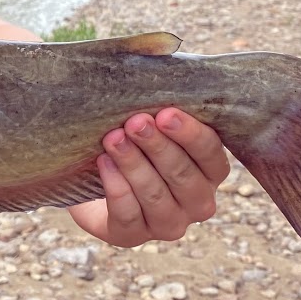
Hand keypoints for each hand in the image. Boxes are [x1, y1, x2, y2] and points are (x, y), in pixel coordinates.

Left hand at [68, 108, 228, 246]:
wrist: (90, 175)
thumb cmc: (131, 140)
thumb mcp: (150, 121)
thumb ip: (161, 105)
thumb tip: (159, 63)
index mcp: (210, 171)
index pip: (210, 153)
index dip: (189, 134)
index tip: (165, 113)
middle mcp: (197, 202)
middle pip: (183, 175)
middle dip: (157, 146)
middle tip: (135, 122)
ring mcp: (168, 224)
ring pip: (156, 196)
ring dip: (134, 165)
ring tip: (113, 139)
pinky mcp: (133, 236)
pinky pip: (128, 215)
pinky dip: (116, 187)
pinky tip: (103, 163)